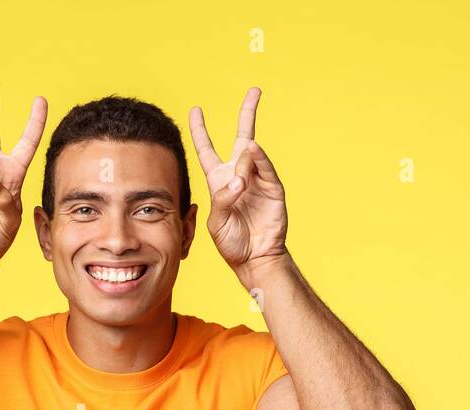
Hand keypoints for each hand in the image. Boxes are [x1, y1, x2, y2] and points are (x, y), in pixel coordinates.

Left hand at [188, 88, 287, 277]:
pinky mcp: (273, 188)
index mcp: (219, 181)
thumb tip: (238, 179)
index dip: (200, 130)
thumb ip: (223, 199)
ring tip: (241, 186)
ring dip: (244, 163)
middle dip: (248, 112)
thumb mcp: (217, 222)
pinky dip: (259, 158)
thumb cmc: (232, 243)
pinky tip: (253, 151)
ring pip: (250, 154)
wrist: (254, 259)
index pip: (207, 149)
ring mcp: (258, 179)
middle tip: (255, 90)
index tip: (195, 109)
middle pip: (242, 136)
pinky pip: (266, 167)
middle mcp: (239, 174)